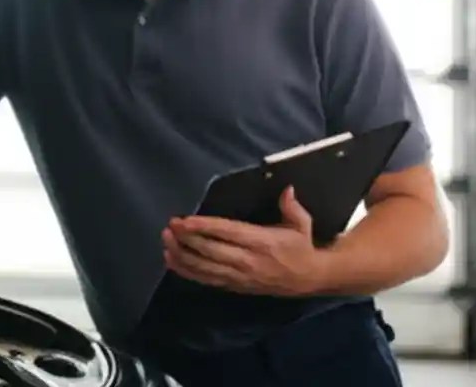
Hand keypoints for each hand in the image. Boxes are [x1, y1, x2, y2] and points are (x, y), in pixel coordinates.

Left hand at [162, 186, 328, 296]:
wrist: (310, 279)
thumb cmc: (301, 247)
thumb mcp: (302, 224)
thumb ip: (291, 206)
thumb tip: (287, 188)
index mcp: (262, 242)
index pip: (228, 232)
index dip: (204, 227)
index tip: (184, 221)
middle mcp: (248, 261)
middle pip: (211, 251)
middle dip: (187, 239)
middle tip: (169, 227)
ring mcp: (240, 276)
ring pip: (205, 267)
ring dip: (182, 255)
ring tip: (165, 240)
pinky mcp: (235, 286)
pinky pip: (206, 280)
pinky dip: (187, 271)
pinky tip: (171, 260)